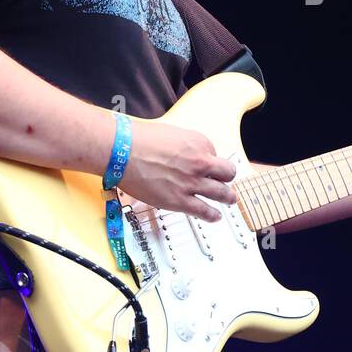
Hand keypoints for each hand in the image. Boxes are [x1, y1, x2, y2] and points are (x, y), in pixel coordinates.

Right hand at [116, 121, 237, 222]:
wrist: (122, 151)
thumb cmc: (139, 140)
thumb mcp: (172, 134)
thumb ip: (185, 147)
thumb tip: (187, 156)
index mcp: (199, 143)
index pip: (215, 154)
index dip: (209, 160)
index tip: (206, 165)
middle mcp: (200, 163)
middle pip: (227, 173)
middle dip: (227, 177)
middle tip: (226, 181)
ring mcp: (192, 183)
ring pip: (222, 194)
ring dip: (228, 198)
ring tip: (229, 200)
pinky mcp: (180, 201)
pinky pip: (204, 211)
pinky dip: (213, 215)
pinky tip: (215, 216)